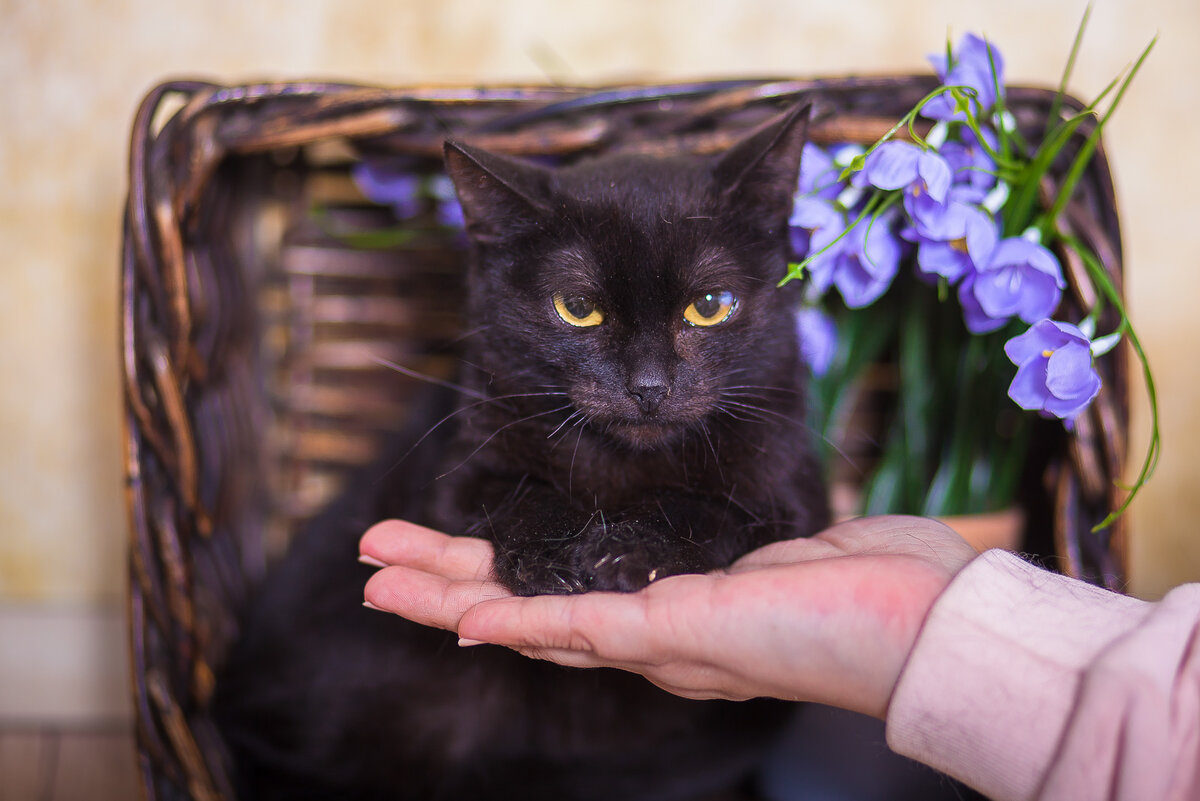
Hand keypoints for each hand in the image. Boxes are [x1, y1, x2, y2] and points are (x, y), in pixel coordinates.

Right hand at [361, 516, 977, 719]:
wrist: (923, 622)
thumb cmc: (868, 582)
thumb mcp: (780, 550)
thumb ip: (735, 548)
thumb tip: (728, 540)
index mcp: (668, 610)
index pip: (561, 591)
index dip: (495, 579)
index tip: (444, 562)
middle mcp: (648, 635)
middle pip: (523, 607)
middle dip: (444, 586)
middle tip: (374, 571)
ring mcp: (655, 639)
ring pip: (529, 617)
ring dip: (450, 600)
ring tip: (380, 584)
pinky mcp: (673, 633)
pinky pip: (577, 624)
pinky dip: (513, 619)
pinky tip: (457, 616)